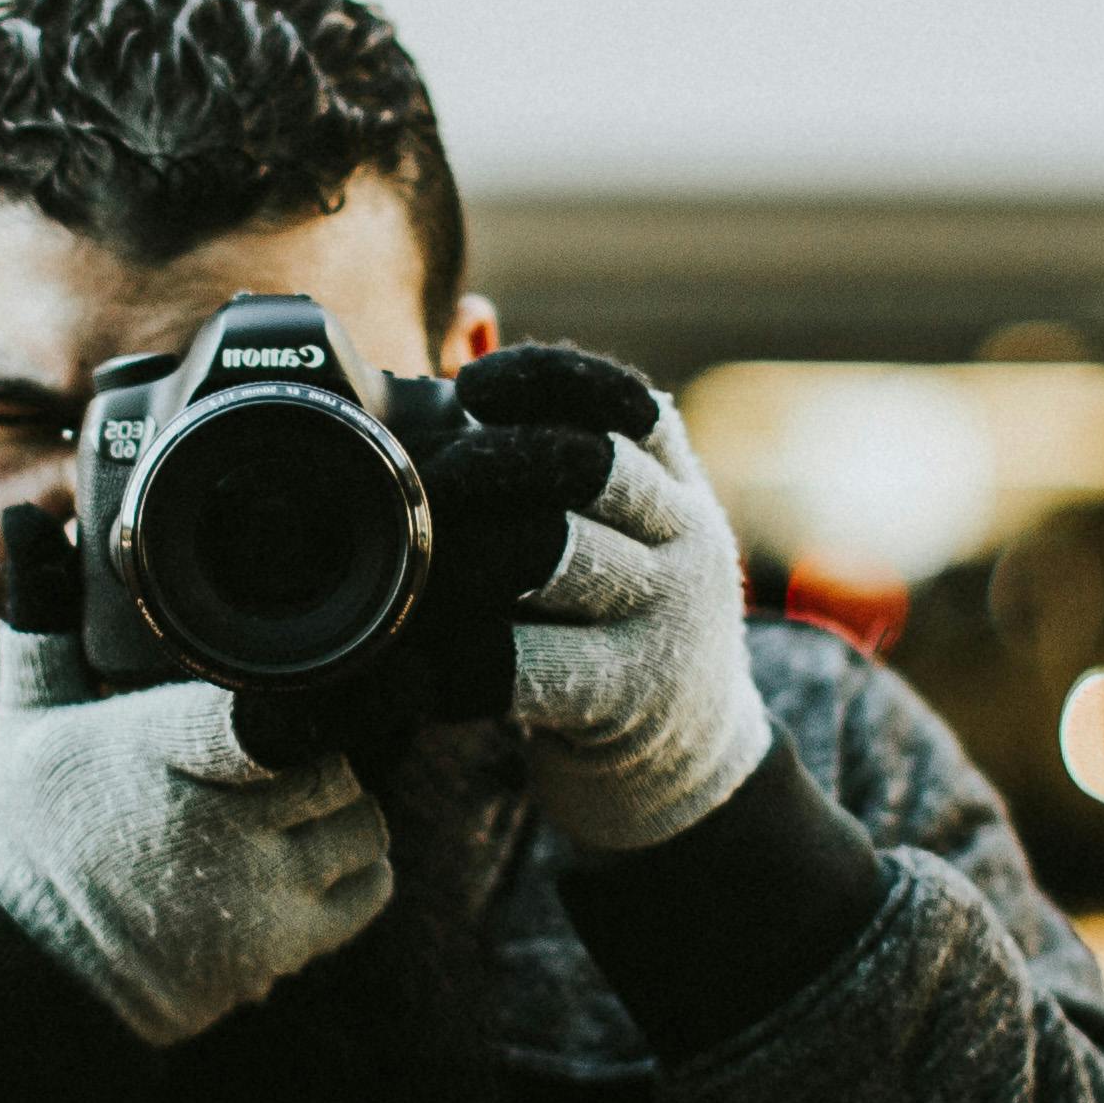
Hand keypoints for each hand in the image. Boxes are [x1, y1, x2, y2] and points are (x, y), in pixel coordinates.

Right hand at [0, 628, 393, 1045]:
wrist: (30, 974)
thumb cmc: (31, 833)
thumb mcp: (24, 719)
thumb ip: (40, 616)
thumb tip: (30, 520)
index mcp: (151, 754)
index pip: (258, 717)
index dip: (300, 697)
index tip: (306, 681)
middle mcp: (213, 823)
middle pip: (331, 758)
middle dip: (317, 748)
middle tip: (283, 746)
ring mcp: (256, 889)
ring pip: (364, 818)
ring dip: (343, 805)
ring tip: (293, 799)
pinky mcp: (283, 945)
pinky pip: (374, 882)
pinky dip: (358, 864)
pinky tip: (309, 850)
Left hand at [467, 351, 776, 855]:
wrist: (690, 765)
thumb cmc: (621, 625)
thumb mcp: (629, 533)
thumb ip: (564, 453)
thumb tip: (464, 337)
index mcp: (678, 485)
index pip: (626, 403)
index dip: (549, 379)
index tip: (476, 387)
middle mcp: (685, 539)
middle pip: (589, 464)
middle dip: (493, 462)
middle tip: (432, 487)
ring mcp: (662, 619)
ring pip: (553, 554)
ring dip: (461, 559)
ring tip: (413, 576)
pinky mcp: (623, 696)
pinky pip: (524, 660)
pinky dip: (457, 660)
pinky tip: (422, 667)